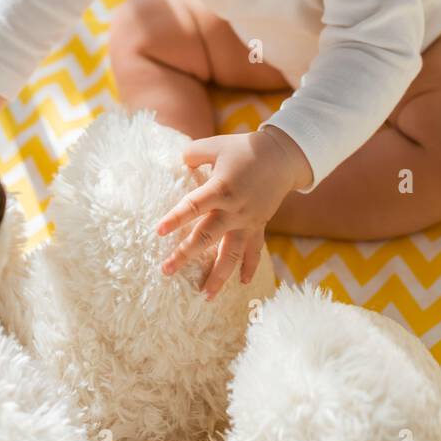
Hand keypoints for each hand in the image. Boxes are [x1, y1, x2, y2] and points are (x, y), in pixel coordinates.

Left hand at [155, 128, 310, 299]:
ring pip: (231, 254)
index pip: (194, 206)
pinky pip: (254, 251)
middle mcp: (234, 209)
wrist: (282, 156)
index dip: (176, 218)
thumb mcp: (216, 145)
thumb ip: (193, 153)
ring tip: (205, 295)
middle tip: (165, 271)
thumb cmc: (245, 148)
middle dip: (185, 255)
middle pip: (206, 237)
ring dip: (218, 276)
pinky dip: (249, 267)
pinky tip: (241, 283)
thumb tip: (178, 163)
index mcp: (221, 188)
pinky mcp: (259, 226)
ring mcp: (248, 221)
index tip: (158, 232)